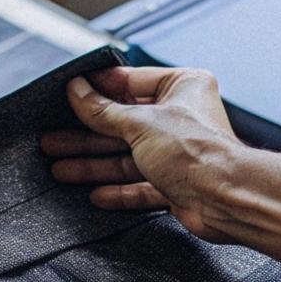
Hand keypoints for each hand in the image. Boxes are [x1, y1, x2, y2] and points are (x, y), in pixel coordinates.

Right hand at [40, 67, 242, 241]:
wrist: (227, 200)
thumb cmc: (198, 153)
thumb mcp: (139, 123)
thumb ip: (103, 110)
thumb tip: (77, 91)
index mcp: (182, 86)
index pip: (129, 82)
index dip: (96, 89)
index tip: (68, 94)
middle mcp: (181, 117)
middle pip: (123, 123)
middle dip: (86, 135)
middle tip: (53, 139)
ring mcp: (179, 152)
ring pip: (127, 156)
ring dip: (94, 164)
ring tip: (59, 169)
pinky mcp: (177, 184)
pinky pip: (140, 185)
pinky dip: (118, 190)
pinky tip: (94, 194)